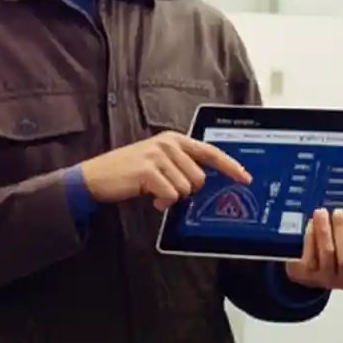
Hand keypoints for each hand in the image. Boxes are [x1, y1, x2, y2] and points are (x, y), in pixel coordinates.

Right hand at [79, 131, 251, 209]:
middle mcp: (168, 144)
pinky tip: (149, 196)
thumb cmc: (130, 172)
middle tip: (166, 189)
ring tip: (154, 191)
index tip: (245, 177)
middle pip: (199, 178)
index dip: (229, 166)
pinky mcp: (148, 170)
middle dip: (186, 190)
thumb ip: (181, 165)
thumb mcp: (158, 161)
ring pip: (186, 189)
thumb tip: (204, 180)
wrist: (97, 176)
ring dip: (171, 197)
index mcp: (174, 139)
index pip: (210, 152)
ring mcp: (157, 155)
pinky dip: (161, 202)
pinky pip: (170, 195)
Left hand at [285, 208, 342, 290]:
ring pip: (327, 255)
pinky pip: (309, 255)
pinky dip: (311, 237)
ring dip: (324, 231)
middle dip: (342, 233)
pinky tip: (311, 224)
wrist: (306, 268)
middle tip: (338, 212)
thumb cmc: (334, 249)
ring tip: (321, 212)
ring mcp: (325, 279)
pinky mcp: (306, 275)